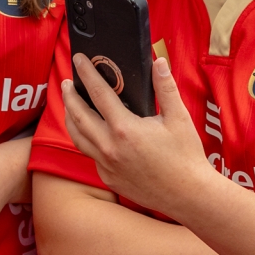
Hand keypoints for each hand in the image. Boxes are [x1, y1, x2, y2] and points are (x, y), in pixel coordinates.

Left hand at [61, 54, 213, 219]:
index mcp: (124, 129)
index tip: (78, 60)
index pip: (98, 93)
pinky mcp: (109, 178)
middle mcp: (109, 148)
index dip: (86, 73)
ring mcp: (106, 166)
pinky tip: (91, 133)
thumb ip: (165, 87)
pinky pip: (91, 155)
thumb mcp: (179, 117)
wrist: (188, 195)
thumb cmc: (186, 156)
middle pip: (78, 116)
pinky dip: (86, 140)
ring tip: (70, 105)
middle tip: (66, 82)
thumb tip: (158, 62)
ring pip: (78, 138)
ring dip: (71, 118)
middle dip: (69, 96)